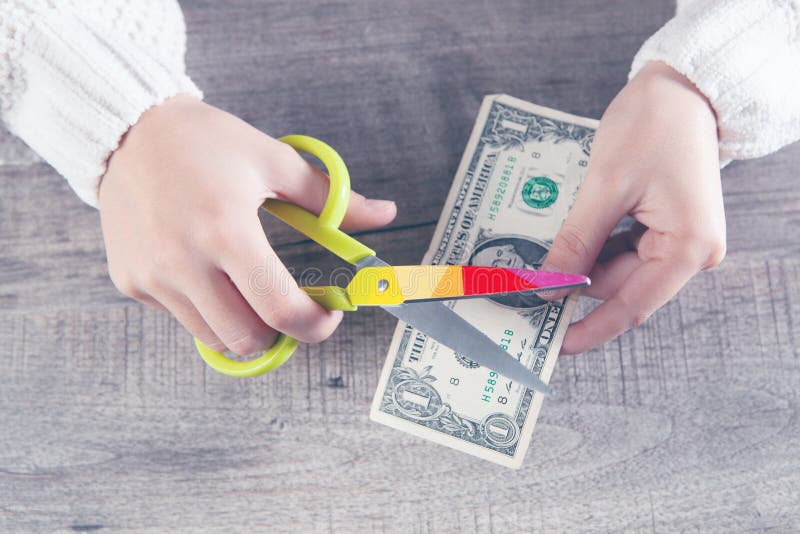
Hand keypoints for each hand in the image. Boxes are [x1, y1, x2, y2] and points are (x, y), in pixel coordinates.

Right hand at [99, 95, 395, 354]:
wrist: (127, 130)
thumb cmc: (207, 142)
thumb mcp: (274, 161)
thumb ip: (332, 198)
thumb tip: (387, 214)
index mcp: (227, 230)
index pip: (281, 309)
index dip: (316, 325)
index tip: (328, 316)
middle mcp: (184, 262)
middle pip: (248, 339)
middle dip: (280, 332)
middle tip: (289, 305)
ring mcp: (152, 276)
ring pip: (214, 337)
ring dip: (242, 323)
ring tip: (245, 284)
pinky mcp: (130, 282)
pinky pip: (182, 316)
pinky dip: (204, 306)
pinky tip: (202, 267)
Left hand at [542, 61, 725, 353]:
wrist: (682, 88)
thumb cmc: (652, 126)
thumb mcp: (606, 186)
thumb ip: (577, 242)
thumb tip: (549, 287)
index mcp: (689, 247)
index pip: (632, 307)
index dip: (590, 328)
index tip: (555, 345)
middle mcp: (693, 252)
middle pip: (620, 286)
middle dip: (576, 282)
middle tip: (527, 281)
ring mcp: (682, 240)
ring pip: (618, 269)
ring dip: (583, 260)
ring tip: (547, 246)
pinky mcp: (669, 227)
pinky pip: (625, 249)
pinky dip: (595, 244)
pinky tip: (573, 230)